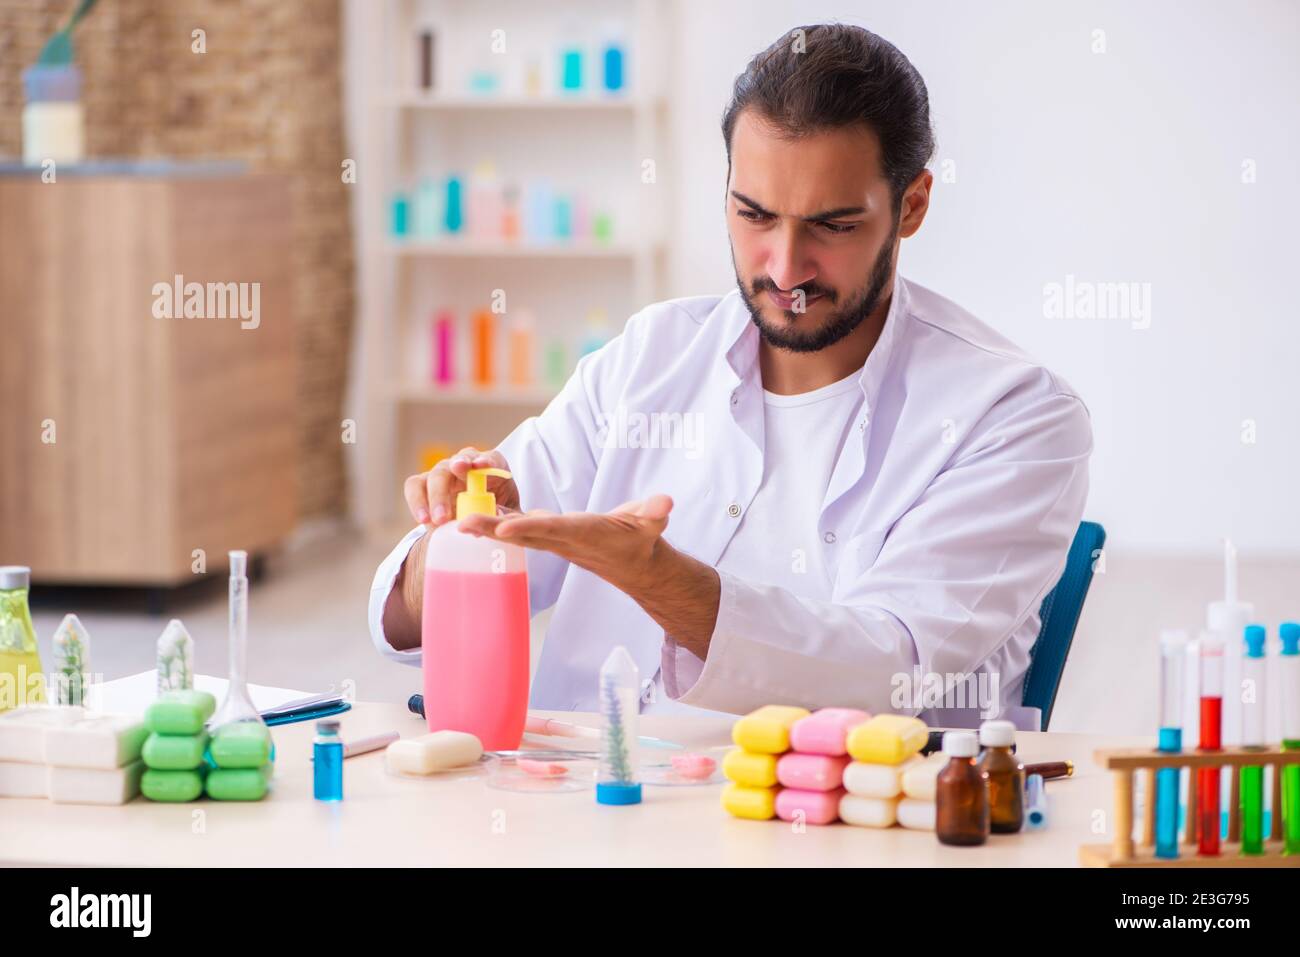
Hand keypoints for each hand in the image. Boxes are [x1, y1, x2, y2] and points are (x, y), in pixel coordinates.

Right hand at [403, 447, 518, 527]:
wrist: (470, 522)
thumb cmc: (494, 515)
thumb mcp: (506, 519)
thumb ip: (503, 519)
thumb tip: (492, 521)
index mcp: (492, 468)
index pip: (491, 459)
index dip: (486, 461)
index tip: (482, 466)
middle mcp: (466, 464)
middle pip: (460, 462)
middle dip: (457, 473)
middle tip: (460, 488)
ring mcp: (443, 472)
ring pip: (436, 474)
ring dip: (436, 496)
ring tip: (439, 519)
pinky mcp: (424, 484)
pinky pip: (415, 485)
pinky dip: (416, 501)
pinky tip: (424, 520)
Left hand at [458, 494, 673, 592]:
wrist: (633, 563)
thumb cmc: (641, 539)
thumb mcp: (652, 524)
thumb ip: (655, 513)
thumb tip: (665, 503)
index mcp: (584, 534)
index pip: (552, 529)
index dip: (528, 527)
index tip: (503, 527)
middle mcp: (562, 540)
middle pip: (522, 534)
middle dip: (493, 530)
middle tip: (462, 523)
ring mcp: (553, 540)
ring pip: (515, 533)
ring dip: (486, 528)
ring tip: (455, 522)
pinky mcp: (548, 536)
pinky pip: (517, 530)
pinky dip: (494, 525)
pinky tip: (469, 519)